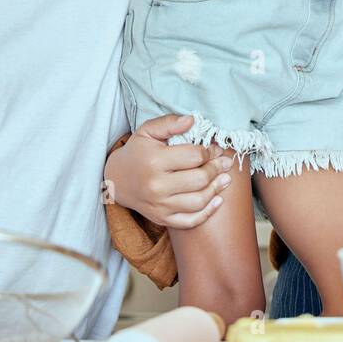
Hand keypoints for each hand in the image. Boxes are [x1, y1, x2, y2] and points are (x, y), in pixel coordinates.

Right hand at [103, 114, 237, 229]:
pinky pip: (190, 221)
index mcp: (155, 161)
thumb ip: (169, 123)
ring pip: (198, 201)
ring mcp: (159, 205)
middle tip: (225, 163)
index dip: (210, 152)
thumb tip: (192, 120)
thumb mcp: (147, 131)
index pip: (193, 156)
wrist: (117, 180)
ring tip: (225, 179)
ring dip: (217, 189)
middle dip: (217, 169)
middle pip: (199, 179)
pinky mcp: (162, 219)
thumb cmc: (137, 152)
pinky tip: (218, 200)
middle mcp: (157, 186)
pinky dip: (207, 212)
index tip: (215, 149)